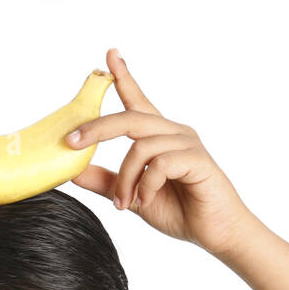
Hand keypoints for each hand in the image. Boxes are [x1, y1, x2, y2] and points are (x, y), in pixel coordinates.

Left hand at [66, 49, 254, 256]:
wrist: (216, 233)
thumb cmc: (180, 212)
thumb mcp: (132, 196)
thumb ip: (106, 182)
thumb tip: (72, 171)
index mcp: (159, 138)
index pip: (137, 101)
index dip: (123, 77)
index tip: (109, 56)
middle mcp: (173, 133)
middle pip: (130, 118)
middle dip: (98, 128)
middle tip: (72, 142)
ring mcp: (187, 144)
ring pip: (141, 146)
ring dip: (125, 178)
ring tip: (123, 203)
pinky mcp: (197, 160)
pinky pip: (160, 163)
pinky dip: (146, 184)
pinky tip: (145, 200)